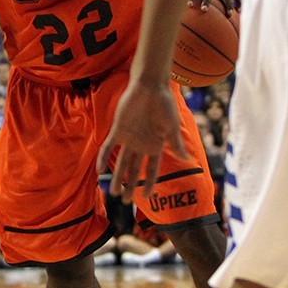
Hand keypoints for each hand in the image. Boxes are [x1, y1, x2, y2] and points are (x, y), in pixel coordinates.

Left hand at [97, 80, 187, 203]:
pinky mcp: (117, 129)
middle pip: (134, 169)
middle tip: (124, 201)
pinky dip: (103, 158)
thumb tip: (187, 160)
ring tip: (112, 192)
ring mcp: (128, 138)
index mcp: (155, 146)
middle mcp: (141, 145)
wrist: (150, 86)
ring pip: (121, 162)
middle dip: (129, 185)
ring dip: (117, 177)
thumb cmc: (164, 104)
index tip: (145, 197)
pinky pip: (108, 147)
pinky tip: (100, 170)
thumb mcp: (172, 126)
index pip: (151, 169)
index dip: (148, 183)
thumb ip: (176, 144)